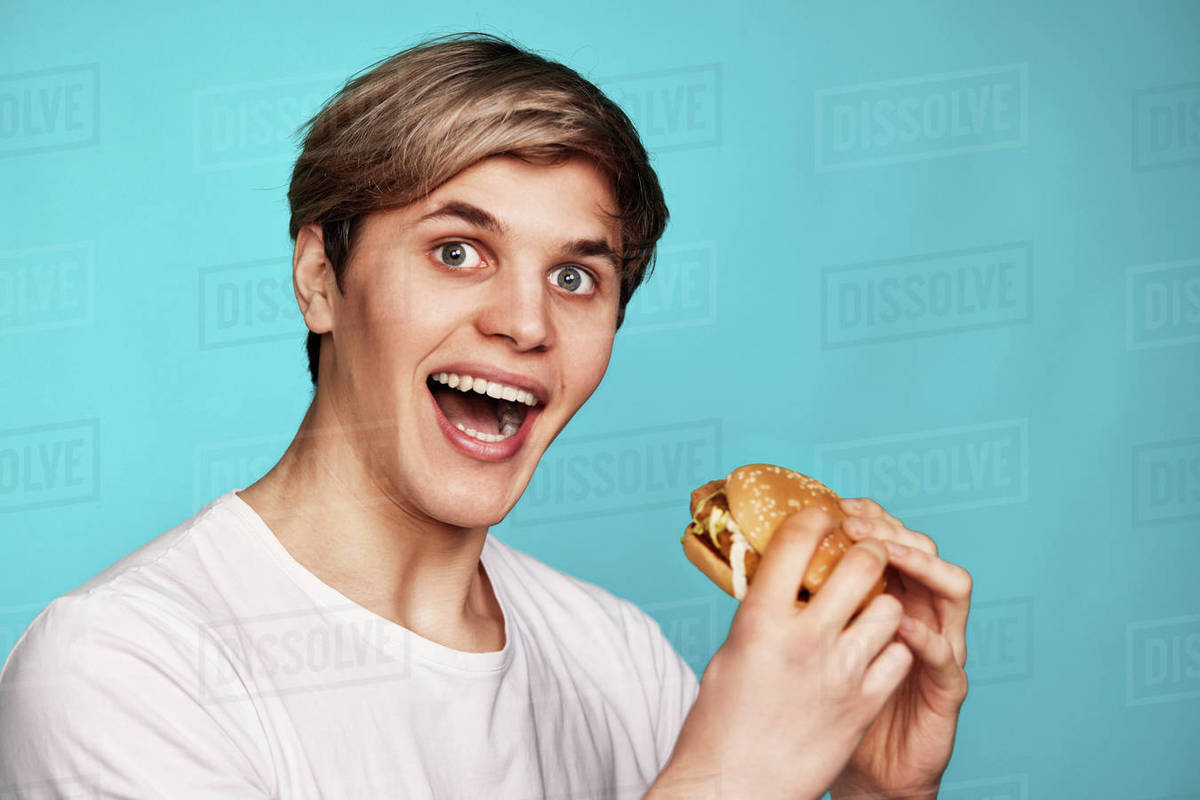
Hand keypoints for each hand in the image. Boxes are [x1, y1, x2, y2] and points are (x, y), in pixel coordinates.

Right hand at [647, 507, 912, 799]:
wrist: (734, 785)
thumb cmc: (720, 719)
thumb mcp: (731, 649)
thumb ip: (761, 609)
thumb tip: (779, 573)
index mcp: (760, 619)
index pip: (800, 539)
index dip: (815, 517)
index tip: (821, 516)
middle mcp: (805, 639)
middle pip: (861, 564)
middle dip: (864, 551)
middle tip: (858, 554)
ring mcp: (841, 673)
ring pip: (889, 609)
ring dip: (880, 601)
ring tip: (865, 608)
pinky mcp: (864, 705)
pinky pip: (898, 655)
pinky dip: (890, 647)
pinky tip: (872, 652)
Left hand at [828, 497, 971, 799]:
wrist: (866, 770)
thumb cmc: (830, 701)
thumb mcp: (810, 642)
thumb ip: (801, 602)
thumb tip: (749, 562)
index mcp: (887, 595)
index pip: (888, 538)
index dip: (867, 515)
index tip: (835, 504)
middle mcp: (920, 611)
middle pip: (923, 550)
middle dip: (890, 530)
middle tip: (856, 523)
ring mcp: (940, 646)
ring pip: (952, 588)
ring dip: (920, 565)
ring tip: (887, 554)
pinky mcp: (946, 689)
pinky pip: (947, 656)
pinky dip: (926, 636)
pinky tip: (902, 625)